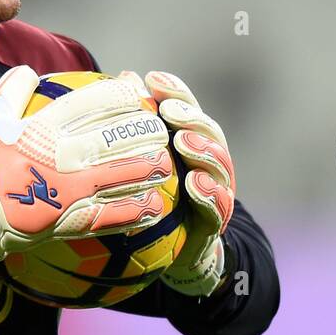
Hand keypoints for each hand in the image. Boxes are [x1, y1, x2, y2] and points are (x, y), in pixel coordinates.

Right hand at [0, 66, 175, 298]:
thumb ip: (10, 89)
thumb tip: (29, 71)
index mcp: (46, 129)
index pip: (95, 102)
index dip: (122, 93)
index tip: (137, 90)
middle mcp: (66, 157)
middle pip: (118, 137)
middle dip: (145, 130)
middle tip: (160, 130)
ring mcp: (73, 190)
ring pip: (123, 174)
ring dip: (148, 168)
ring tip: (163, 164)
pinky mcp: (74, 220)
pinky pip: (113, 215)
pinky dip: (136, 210)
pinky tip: (152, 205)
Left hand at [143, 71, 235, 296]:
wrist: (182, 255)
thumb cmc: (157, 204)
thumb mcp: (141, 169)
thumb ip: (133, 134)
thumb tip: (116, 86)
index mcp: (190, 143)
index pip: (185, 110)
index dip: (173, 92)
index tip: (152, 79)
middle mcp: (208, 162)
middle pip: (207, 131)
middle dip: (190, 117)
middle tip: (169, 110)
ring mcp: (218, 189)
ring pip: (219, 163)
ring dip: (203, 149)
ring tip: (184, 140)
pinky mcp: (218, 220)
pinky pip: (219, 204)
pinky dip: (210, 193)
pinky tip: (195, 184)